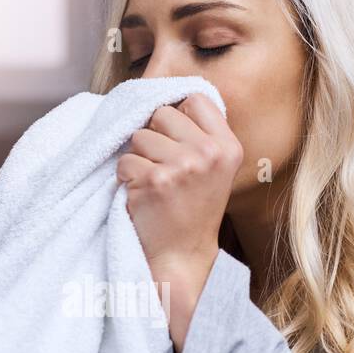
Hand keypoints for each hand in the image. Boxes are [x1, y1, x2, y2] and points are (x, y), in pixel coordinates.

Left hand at [117, 93, 243, 352]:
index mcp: (228, 146)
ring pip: (139, 137)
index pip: (195, 100)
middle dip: (154, 138)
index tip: (176, 142)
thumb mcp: (214, 169)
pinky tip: (143, 197)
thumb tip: (168, 96)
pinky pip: (125, 161)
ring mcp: (183, 166)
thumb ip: (201, 134)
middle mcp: (210, 153)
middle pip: (162, 114)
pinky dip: (126, 179)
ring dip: (138, 160)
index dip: (178, 117)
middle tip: (163, 169)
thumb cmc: (192, 210)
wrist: (181, 256)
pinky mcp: (156, 180)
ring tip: (154, 185)